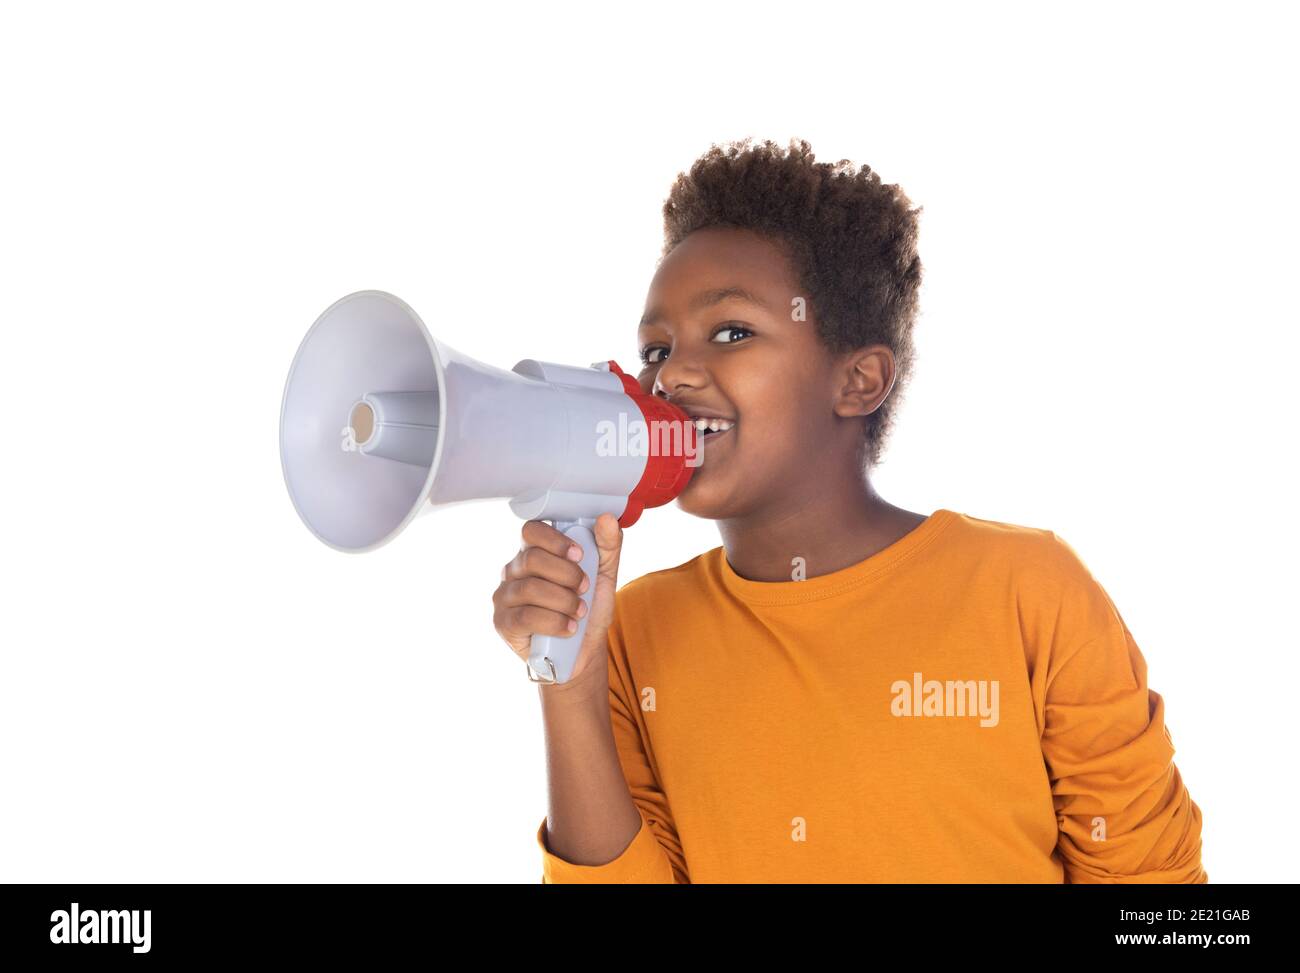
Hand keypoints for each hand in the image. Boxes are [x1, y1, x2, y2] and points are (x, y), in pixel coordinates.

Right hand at [492, 513, 623, 691]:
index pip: (531, 531)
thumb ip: (607, 546)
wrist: (583, 652)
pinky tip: (568, 628)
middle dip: (567, 575)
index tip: (579, 555)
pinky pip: (526, 616)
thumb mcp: (604, 576)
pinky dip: (554, 622)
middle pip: (532, 559)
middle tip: (584, 588)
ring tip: (579, 612)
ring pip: (530, 588)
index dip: (555, 541)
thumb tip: (607, 519)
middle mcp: (514, 571)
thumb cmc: (588, 610)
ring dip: (564, 601)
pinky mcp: (503, 623)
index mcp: (534, 553)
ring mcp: (505, 597)